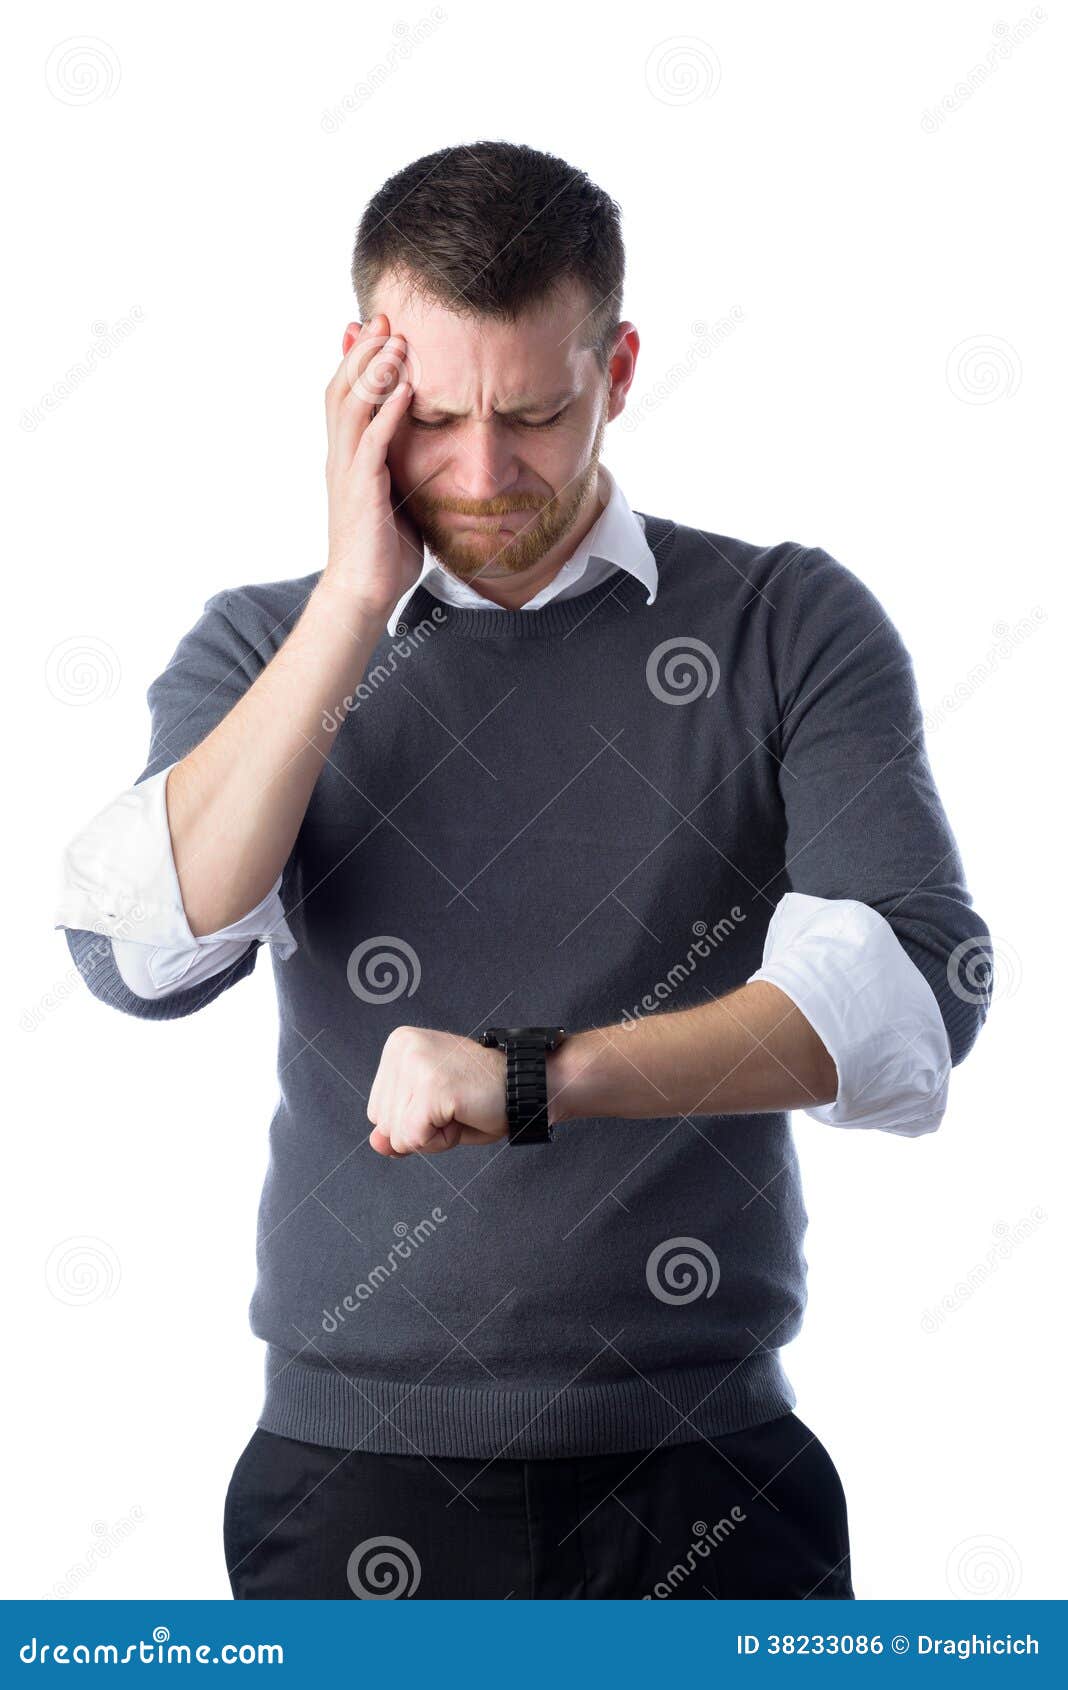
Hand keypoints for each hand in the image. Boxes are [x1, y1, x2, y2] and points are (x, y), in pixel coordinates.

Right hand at [321, 313, 422, 619]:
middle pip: (342, 388)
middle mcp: (340, 459)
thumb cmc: (383, 556)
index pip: (345, 396)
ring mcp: (347, 473)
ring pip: (352, 407)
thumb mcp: (397, 502)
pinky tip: (406, 389)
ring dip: (374, 370)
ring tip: (396, 339)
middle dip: (363, 350)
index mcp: (347, 459)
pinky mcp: (362, 491)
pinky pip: (373, 443)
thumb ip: (402, 472)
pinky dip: (389, 413)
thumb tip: (425, 455)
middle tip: (385, 316)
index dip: (356, 360)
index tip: (376, 328)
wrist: (362, 595)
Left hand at [366, 1026, 507, 1155]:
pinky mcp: (432, 1086)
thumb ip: (398, 1126)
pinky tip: (462, 1115)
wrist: (529, 1083)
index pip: (376, 1110)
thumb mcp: (430, 1110)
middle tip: (456, 1106)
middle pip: (383, 1123)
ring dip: (434, 1135)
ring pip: (397, 1135)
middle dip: (421, 1129)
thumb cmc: (484, 1095)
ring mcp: (417, 1064)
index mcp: (399, 1045)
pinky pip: (415, 1139)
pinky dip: (441, 1141)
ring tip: (460, 1108)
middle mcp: (403, 1048)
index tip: (445, 1101)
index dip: (412, 1120)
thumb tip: (376, 1143)